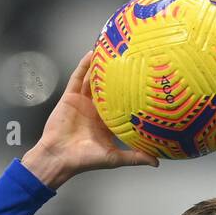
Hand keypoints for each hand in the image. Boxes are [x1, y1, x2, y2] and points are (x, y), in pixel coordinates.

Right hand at [22, 50, 157, 188]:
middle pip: (108, 88)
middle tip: (131, 60)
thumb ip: (135, 157)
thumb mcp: (114, 158)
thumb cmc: (84, 160)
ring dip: (101, 66)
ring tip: (112, 52)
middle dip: (118, 76)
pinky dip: (83, 66)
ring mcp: (82, 101)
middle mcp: (95, 110)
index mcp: (106, 122)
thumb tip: (157, 162)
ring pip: (93, 80)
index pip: (121, 104)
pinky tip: (91, 54)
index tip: (144, 82)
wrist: (59, 157)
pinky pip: (77, 77)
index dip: (131, 93)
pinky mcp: (70, 97)